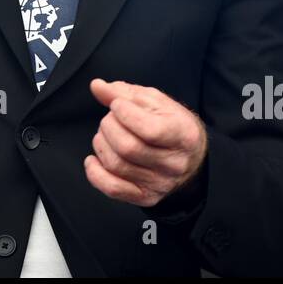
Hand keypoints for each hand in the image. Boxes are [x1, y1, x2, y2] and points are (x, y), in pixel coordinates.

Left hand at [84, 79, 208, 207]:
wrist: (188, 157)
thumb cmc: (171, 124)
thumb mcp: (155, 101)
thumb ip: (124, 93)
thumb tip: (97, 86)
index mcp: (183, 135)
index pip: (149, 130)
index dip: (125, 113)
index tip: (119, 105)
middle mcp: (174, 164)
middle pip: (128, 148)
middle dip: (109, 126)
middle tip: (111, 118)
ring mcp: (159, 183)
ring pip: (116, 165)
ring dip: (101, 144)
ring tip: (106, 134)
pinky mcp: (144, 197)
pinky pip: (112, 189)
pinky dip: (95, 173)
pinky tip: (94, 159)